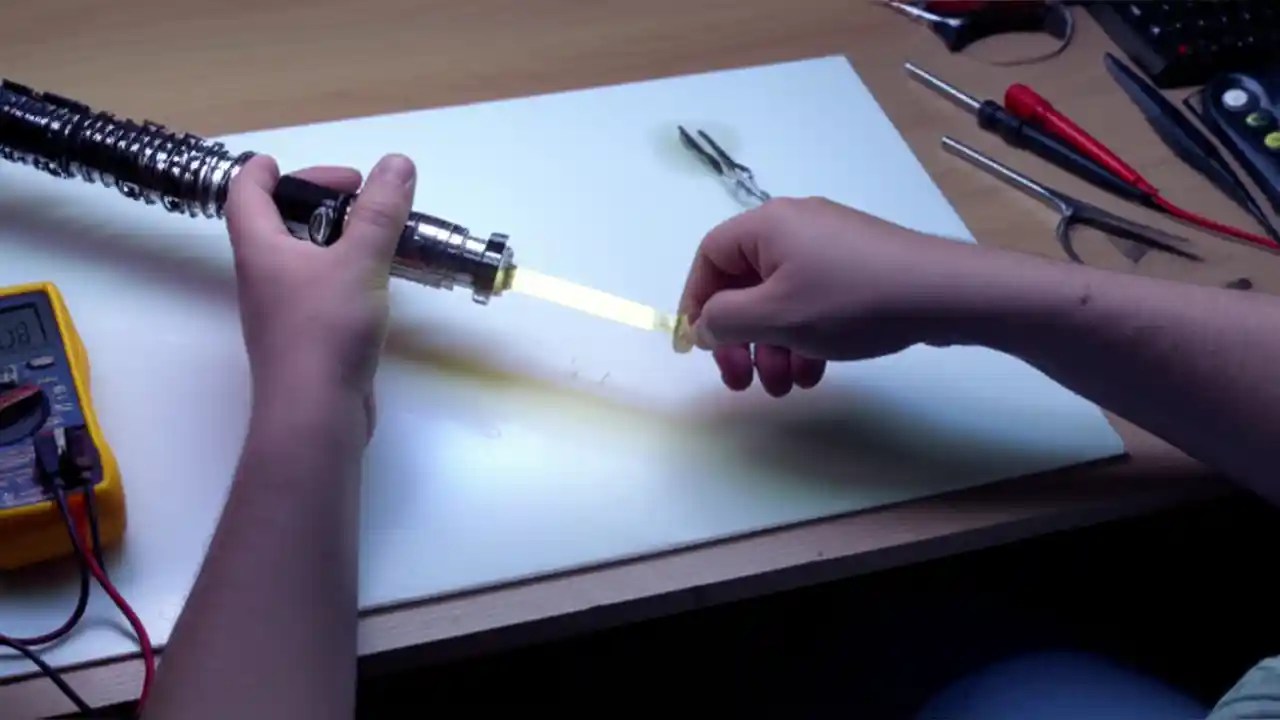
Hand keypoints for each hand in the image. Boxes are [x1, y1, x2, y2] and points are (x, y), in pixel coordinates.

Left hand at [224, 153, 415, 436]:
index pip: (244, 195)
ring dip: (333, 238)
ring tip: (375, 234)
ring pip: (300, 259)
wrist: (315, 414)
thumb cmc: (325, 330)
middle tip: (357, 195)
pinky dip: (343, 273)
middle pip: (274, 224)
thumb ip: (380, 212)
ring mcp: (283, 311)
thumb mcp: (360, 262)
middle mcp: (263, 277)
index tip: (284, 162)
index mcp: (261, 249)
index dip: (261, 172)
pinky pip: (319, 290)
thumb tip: (397, 163)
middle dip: (312, 201)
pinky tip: (376, 282)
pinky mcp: (306, 339)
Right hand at [678, 197, 986, 395]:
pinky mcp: (856, 268)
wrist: (942, 295)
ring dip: (773, 348)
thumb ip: (725, 321)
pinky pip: (811, 302)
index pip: (709, 258)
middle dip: (740, 339)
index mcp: (766, 225)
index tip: (699, 348)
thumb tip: (704, 325)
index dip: (696, 303)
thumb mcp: (776, 316)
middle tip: (742, 381)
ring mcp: (828, 247)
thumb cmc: (850, 301)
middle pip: (743, 285)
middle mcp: (793, 227)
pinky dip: (804, 337)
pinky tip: (815, 372)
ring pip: (778, 301)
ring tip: (785, 385)